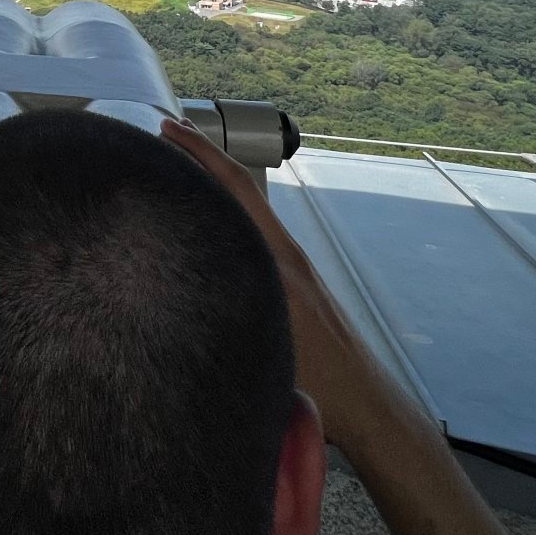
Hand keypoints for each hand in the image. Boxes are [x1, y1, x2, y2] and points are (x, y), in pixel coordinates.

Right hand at [159, 116, 383, 449]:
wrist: (368, 406)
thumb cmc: (319, 390)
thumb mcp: (265, 353)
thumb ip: (223, 322)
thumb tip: (173, 303)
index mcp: (276, 264)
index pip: (234, 192)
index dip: (199, 156)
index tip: (167, 131)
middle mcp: (286, 254)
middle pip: (241, 186)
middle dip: (205, 153)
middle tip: (168, 129)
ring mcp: (294, 265)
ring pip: (250, 206)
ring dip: (218, 179)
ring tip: (181, 166)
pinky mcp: (297, 280)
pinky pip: (257, 228)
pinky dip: (230, 210)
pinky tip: (210, 221)